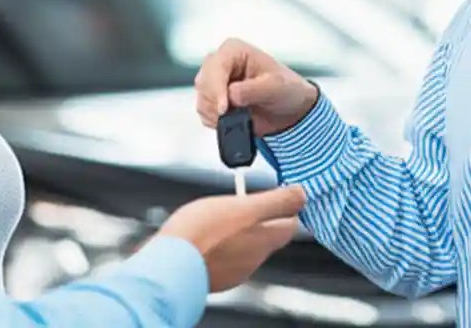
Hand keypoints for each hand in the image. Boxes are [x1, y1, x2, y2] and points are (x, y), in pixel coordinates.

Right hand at [155, 185, 305, 291]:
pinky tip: (206, 235)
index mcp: (264, 241)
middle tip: (244, 202)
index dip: (285, 207)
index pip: (289, 225)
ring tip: (221, 216)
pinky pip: (225, 256)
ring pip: (245, 246)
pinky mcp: (214, 275)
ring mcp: (233, 270)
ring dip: (239, 232)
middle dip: (260, 219)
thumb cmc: (202, 234)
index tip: (277, 196)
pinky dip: (221, 244)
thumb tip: (302, 194)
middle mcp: (253, 260)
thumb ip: (276, 201)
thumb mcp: (244, 208)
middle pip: (267, 236)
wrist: (168, 266)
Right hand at [195, 38, 318, 136]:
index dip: (216, 88)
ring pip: (202, 99)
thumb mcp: (275, 86)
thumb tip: (231, 95)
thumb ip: (252, 89)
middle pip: (203, 83)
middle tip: (231, 115)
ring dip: (216, 113)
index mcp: (234, 50)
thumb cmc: (285, 89)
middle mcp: (220, 64)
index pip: (215, 67)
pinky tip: (233, 120)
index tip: (224, 108)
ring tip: (239, 116)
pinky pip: (204, 113)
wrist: (289, 110)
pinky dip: (215, 120)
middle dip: (216, 102)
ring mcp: (214, 82)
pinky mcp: (212, 101)